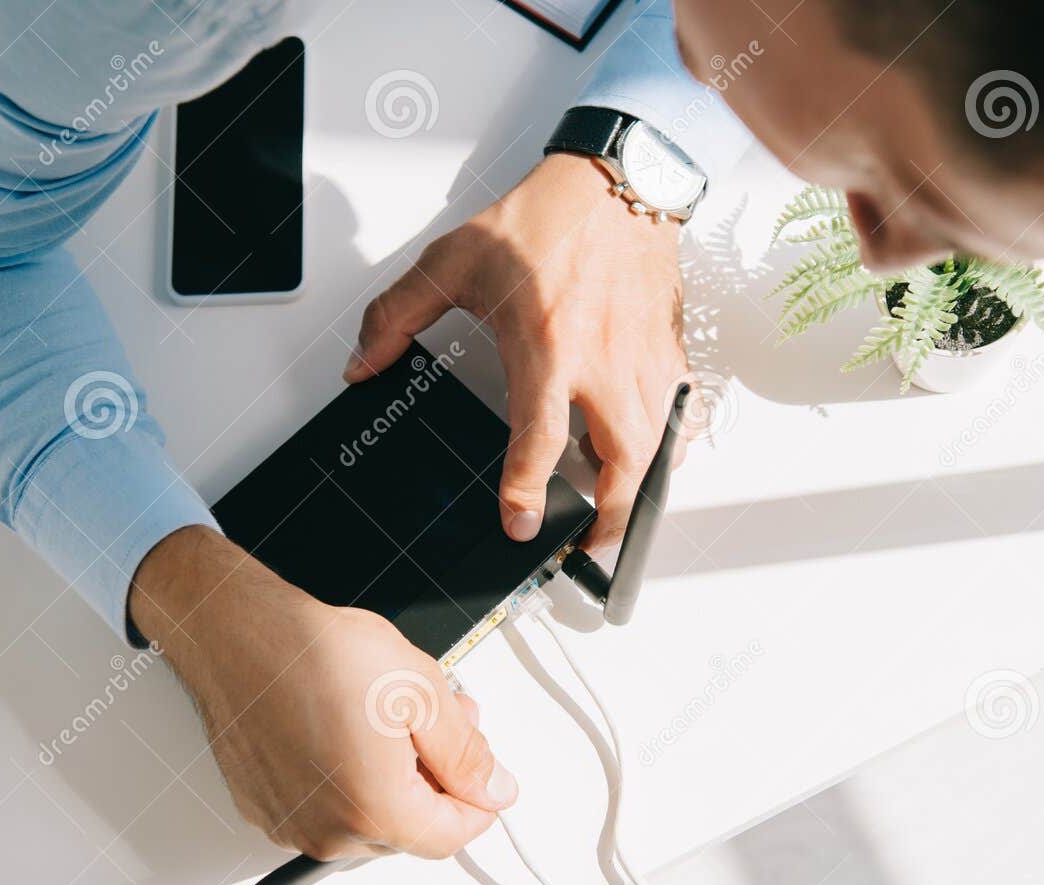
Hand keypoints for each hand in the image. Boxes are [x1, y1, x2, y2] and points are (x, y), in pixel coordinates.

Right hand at [129, 526, 515, 860]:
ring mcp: (292, 824)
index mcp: (374, 812)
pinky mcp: (266, 808)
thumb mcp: (421, 692)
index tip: (483, 771)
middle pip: (410, 830)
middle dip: (436, 781)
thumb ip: (466, 754)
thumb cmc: (314, 654)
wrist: (239, 634)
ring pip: (368, 820)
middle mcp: (328, 833)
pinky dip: (348, 779)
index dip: (478, 801)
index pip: (452, 836)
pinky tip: (350, 730)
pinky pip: (327, 808)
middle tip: (443, 724)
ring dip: (393, 780)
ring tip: (394, 718)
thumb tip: (494, 789)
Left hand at [347, 153, 690, 548]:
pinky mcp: (668, 348)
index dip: (527, 490)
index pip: (539, 437)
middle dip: (607, 515)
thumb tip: (361, 365)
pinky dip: (673, 441)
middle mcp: (602, 359)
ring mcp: (643, 357)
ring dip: (638, 487)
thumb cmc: (542, 218)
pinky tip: (653, 452)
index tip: (519, 523)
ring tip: (615, 508)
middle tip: (587, 543)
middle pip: (621, 461)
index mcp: (546, 344)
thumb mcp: (451, 261)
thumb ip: (396, 316)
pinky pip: (682, 411)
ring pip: (658, 444)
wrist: (612, 180)